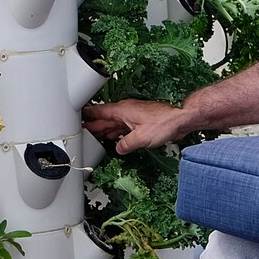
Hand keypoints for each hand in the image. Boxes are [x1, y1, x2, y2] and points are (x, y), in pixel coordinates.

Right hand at [81, 99, 198, 154]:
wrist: (181, 119)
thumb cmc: (164, 123)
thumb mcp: (140, 138)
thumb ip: (125, 144)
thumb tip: (118, 148)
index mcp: (122, 110)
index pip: (99, 111)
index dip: (88, 114)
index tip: (77, 116)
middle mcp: (127, 112)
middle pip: (105, 119)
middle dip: (94, 126)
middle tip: (82, 132)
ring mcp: (134, 117)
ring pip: (115, 124)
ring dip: (105, 131)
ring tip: (94, 138)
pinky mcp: (141, 122)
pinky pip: (124, 128)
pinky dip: (117, 134)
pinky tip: (115, 140)